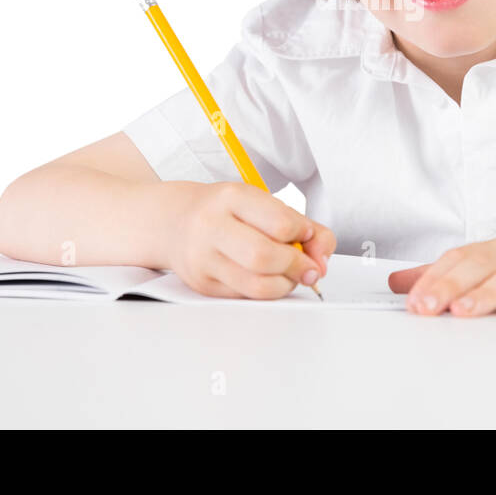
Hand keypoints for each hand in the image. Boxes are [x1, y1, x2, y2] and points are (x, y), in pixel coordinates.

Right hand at [168, 181, 336, 298]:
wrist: (173, 222)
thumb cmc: (224, 211)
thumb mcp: (259, 202)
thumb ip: (301, 224)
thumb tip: (322, 257)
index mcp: (231, 197)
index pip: (280, 222)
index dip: (305, 234)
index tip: (309, 235)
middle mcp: (212, 226)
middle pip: (265, 257)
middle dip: (297, 266)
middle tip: (308, 267)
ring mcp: (203, 259)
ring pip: (257, 285)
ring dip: (286, 284)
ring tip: (289, 275)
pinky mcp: (202, 284)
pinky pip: (246, 296)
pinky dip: (267, 292)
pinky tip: (269, 279)